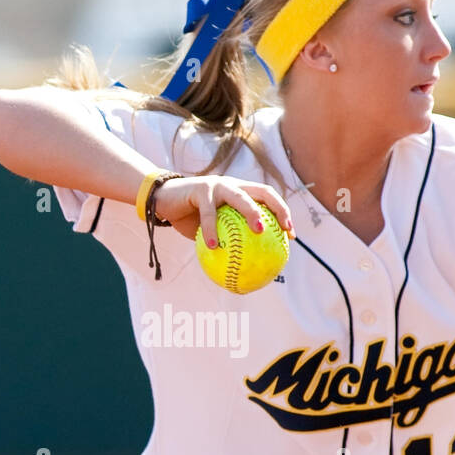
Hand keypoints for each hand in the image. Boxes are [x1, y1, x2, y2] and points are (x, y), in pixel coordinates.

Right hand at [151, 175, 293, 247]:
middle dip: (278, 208)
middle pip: (263, 192)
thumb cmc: (189, 218)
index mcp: (240, 192)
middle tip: (284, 230)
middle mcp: (233, 185)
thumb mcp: (211, 230)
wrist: (162, 200)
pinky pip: (209, 214)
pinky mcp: (200, 190)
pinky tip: (214, 247)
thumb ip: (228, 240)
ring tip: (259, 230)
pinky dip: (212, 230)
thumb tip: (245, 268)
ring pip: (240, 197)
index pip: (268, 199)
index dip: (283, 214)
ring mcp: (217, 185)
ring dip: (252, 212)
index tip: (291, 235)